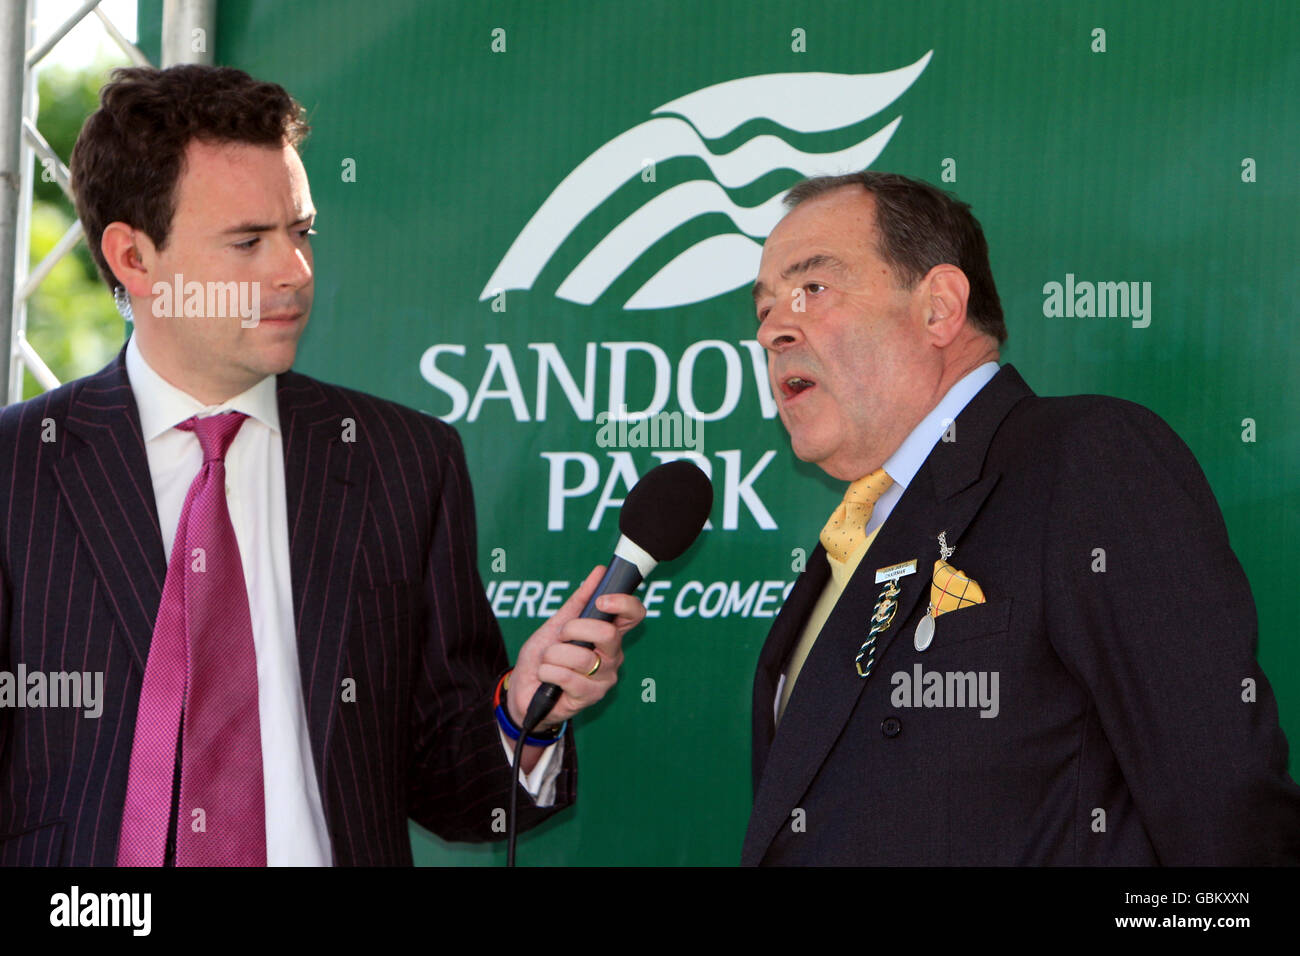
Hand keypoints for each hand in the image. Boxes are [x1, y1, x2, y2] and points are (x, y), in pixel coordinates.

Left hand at [507, 565, 644, 731]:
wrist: (522, 689)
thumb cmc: (543, 656)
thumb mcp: (557, 624)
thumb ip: (579, 601)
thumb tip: (600, 572)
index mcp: (609, 635)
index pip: (634, 615)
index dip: (624, 603)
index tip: (601, 600)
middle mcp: (613, 656)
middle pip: (608, 633)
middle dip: (573, 629)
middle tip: (560, 637)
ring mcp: (604, 678)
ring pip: (580, 656)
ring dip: (552, 655)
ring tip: (548, 662)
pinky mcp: (589, 697)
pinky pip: (565, 676)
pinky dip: (546, 672)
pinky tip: (547, 678)